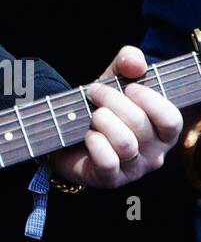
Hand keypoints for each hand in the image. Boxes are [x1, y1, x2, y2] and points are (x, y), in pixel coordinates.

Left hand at [48, 45, 182, 189]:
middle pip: (140, 124)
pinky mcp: (110, 179)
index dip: (147, 98)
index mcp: (164, 130)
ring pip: (124, 142)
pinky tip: (88, 135)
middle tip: (95, 92)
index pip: (170, 118)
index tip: (127, 86)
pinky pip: (107, 160)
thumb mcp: (116, 78)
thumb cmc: (103, 105)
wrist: (71, 131)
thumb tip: (135, 63)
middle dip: (112, 100)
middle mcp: (154, 153)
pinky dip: (94, 141)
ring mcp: (134, 169)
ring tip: (92, 115)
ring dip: (101, 120)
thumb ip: (129, 61)